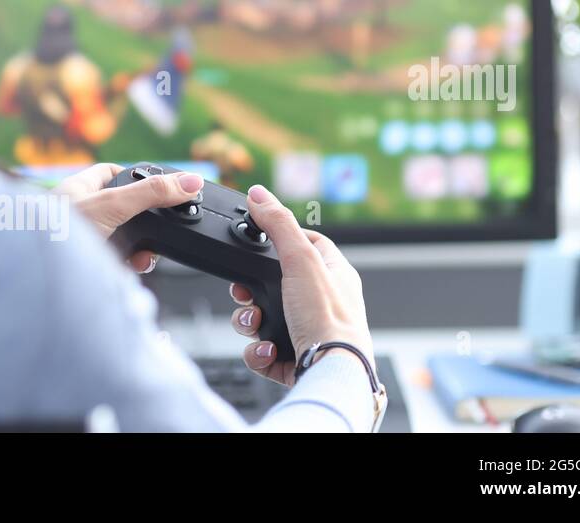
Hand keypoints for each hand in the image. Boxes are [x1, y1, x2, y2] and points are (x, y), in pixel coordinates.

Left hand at [55, 163, 204, 272]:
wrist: (29, 275)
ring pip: (119, 242)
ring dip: (135, 252)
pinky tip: (127, 272)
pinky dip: (124, 269)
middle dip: (143, 226)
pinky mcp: (84, 267)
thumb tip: (190, 181)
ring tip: (139, 260)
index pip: (112, 174)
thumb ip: (151, 193)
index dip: (137, 179)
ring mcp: (80, 242)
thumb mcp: (111, 206)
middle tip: (156, 236)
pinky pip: (112, 265)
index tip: (161, 189)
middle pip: (122, 212)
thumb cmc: (55, 233)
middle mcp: (78, 213)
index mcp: (79, 189)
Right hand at [230, 185, 373, 385]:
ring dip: (250, 322)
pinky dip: (258, 352)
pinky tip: (266, 351)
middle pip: (274, 285)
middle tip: (245, 294)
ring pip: (263, 319)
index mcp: (334, 275)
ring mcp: (309, 332)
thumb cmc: (329, 319)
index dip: (281, 241)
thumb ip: (278, 224)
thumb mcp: (300, 260)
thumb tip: (259, 194)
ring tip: (255, 325)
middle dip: (251, 292)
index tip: (259, 243)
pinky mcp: (295, 359)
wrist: (332, 372)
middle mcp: (324, 303)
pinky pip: (264, 351)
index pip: (307, 245)